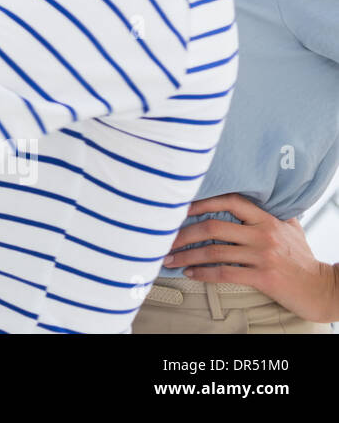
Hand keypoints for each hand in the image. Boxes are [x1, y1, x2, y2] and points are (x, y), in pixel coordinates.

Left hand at [165, 193, 338, 323]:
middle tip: (165, 239)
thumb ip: (270, 214)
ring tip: (170, 259)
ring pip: (214, 252)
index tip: (179, 208)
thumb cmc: (303, 259)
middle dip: (183, 233)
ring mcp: (264, 256)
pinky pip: (224, 273)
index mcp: (267, 219)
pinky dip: (202, 273)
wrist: (322, 288)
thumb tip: (252, 199)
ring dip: (186, 256)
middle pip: (213, 227)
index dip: (202, 202)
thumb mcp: (290, 230)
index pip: (230, 201)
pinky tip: (190, 273)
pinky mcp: (264, 277)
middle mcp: (263, 234)